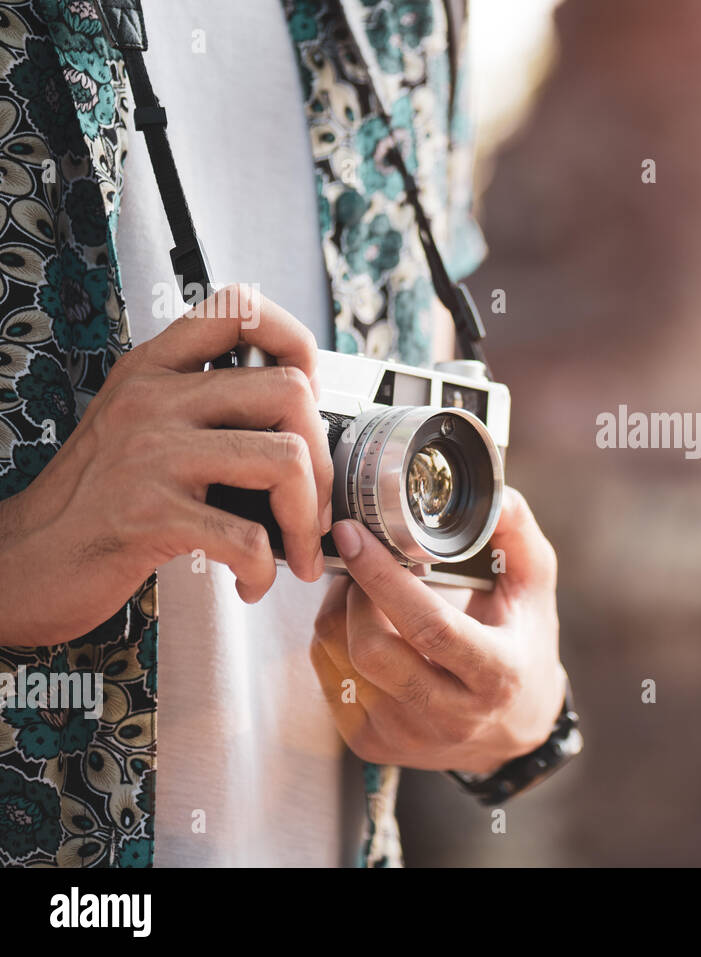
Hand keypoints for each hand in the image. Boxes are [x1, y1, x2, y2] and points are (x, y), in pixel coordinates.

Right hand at [0, 285, 332, 645]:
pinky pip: (246, 536)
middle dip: (323, 461)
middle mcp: (154, 399)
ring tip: (292, 551)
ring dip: (304, 520)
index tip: (309, 398)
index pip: (238, 307)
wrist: (20, 562)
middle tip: (313, 508)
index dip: (295, 340)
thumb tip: (302, 422)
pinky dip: (263, 569)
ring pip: (286, 460)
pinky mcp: (149, 514)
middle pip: (289, 392)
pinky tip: (249, 582)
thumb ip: (203, 409)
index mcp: (154, 370)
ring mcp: (151, 455)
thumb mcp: (139, 428)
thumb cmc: (94, 501)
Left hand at [310, 487, 565, 773]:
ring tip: (361, 586)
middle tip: (362, 556)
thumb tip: (490, 491)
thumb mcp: (535, 587)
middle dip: (354, 591)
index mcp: (496, 675)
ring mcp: (405, 735)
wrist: (514, 732)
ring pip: (339, 659)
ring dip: (338, 609)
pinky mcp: (372, 744)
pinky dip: (333, 639)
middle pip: (371, 648)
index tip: (356, 535)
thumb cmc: (524, 644)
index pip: (430, 628)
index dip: (384, 580)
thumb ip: (515, 533)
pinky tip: (360, 623)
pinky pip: (327, 679)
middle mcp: (450, 715)